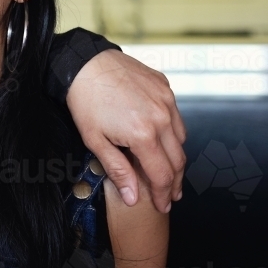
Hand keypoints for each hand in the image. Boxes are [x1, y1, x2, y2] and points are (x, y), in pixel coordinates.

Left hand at [66, 49, 185, 212]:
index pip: (162, 174)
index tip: (163, 204)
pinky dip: (172, 131)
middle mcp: (162, 117)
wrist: (86, 64)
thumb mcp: (95, 141)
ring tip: (168, 170)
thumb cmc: (86, 100)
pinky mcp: (165, 87)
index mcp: (144, 134)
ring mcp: (166, 100)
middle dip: (175, 181)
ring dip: (176, 157)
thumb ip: (118, 171)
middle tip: (172, 194)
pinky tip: (163, 139)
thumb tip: (133, 197)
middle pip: (178, 159)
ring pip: (181, 138)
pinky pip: (176, 115)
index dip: (164, 194)